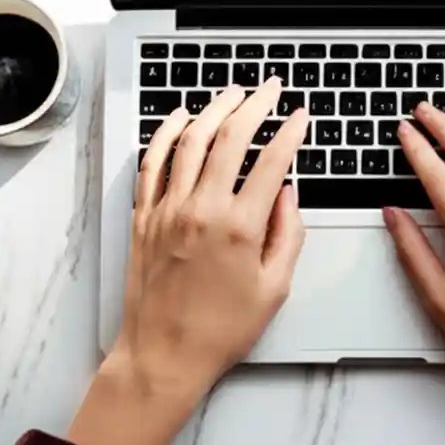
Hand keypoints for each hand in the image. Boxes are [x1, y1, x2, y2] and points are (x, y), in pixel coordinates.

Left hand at [68, 78, 309, 444]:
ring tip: (233, 92)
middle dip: (256, 104)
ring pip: (190, 139)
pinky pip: (153, 161)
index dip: (290, 132)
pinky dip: (166, 132)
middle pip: (230, 136)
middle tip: (270, 89)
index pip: (271, 161)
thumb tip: (289, 195)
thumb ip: (288, 235)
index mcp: (239, 228)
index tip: (300, 117)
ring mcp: (167, 210)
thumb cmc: (218, 330)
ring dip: (215, 108)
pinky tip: (180, 117)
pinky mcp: (144, 216)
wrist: (163, 355)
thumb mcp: (274, 288)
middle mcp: (200, 210)